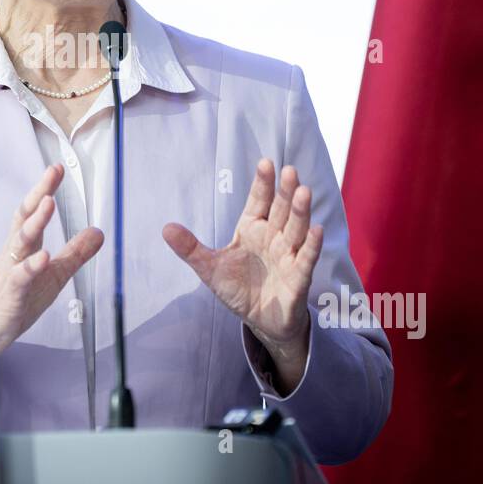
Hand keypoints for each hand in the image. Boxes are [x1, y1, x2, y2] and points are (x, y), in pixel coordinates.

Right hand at [0, 163, 102, 354]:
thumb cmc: (17, 299)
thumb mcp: (53, 275)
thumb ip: (74, 254)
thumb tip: (98, 232)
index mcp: (23, 247)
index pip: (33, 212)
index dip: (44, 189)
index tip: (57, 168)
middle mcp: (14, 253)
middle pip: (24, 218)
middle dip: (39, 194)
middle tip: (52, 172)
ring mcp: (10, 272)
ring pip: (21, 242)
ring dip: (35, 222)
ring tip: (48, 203)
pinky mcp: (10, 294)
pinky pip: (20, 277)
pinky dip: (32, 266)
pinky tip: (43, 257)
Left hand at [162, 159, 323, 385]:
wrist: (261, 320)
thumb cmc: (239, 288)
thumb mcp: (210, 268)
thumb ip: (190, 248)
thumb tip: (165, 228)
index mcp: (252, 229)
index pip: (258, 201)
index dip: (263, 183)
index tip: (266, 162)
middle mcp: (273, 237)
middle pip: (280, 210)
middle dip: (285, 192)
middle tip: (290, 170)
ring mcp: (287, 255)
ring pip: (295, 229)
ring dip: (300, 212)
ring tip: (303, 192)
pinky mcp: (298, 277)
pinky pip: (306, 259)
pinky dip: (311, 245)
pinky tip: (317, 230)